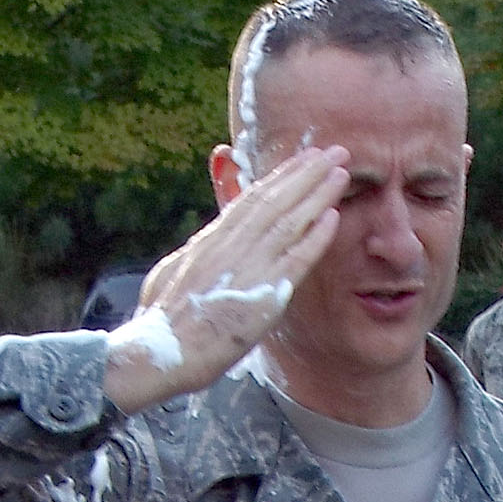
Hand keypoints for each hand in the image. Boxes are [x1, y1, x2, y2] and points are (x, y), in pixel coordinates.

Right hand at [103, 146, 347, 413]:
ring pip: (289, 221)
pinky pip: (296, 259)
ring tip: (341, 171)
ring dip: (317, 194)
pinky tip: (334, 217)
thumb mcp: (168, 273)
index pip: (251, 200)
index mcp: (210, 240)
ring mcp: (248, 268)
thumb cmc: (162, 321)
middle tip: (332, 151)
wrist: (161, 350)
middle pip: (274, 200)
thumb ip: (191, 255)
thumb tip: (198, 245)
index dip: (279, 178)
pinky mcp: (263, 295)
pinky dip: (315, 236)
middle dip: (305, 173)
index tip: (301, 160)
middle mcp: (231, 246)